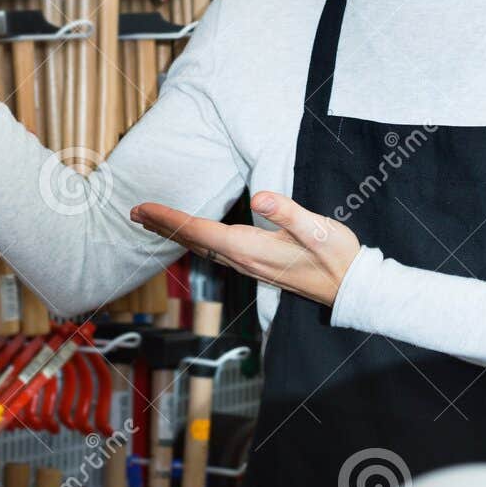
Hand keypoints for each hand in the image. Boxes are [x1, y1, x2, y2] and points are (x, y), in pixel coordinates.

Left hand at [130, 191, 360, 305]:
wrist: (351, 288)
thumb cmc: (337, 256)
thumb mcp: (317, 229)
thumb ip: (288, 212)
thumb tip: (260, 198)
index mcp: (249, 249)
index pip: (199, 231)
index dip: (168, 218)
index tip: (142, 208)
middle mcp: (243, 261)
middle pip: (193, 241)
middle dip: (163, 226)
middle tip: (134, 212)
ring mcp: (250, 266)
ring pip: (202, 248)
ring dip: (177, 233)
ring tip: (155, 221)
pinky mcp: (258, 265)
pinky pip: (216, 252)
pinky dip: (197, 240)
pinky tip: (195, 235)